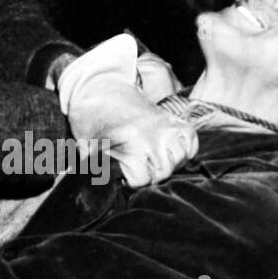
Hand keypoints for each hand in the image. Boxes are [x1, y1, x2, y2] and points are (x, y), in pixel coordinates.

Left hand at [57, 34, 197, 187]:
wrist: (101, 89)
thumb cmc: (91, 119)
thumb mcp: (86, 145)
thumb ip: (93, 168)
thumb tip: (95, 189)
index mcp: (131, 140)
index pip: (143, 179)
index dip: (131, 181)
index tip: (123, 176)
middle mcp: (153, 133)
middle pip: (164, 172)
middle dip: (150, 176)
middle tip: (137, 169)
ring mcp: (166, 124)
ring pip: (181, 158)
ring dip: (169, 164)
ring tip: (152, 161)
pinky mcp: (173, 118)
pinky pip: (191, 141)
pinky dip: (185, 149)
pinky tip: (168, 152)